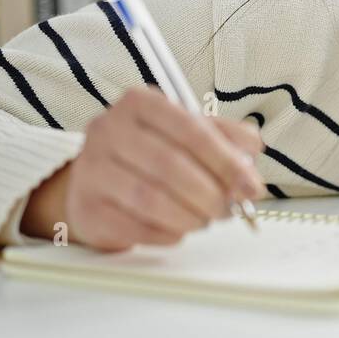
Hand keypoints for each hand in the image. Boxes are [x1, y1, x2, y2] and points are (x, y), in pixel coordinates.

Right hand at [22, 87, 265, 249]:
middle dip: (210, 194)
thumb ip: (227, 139)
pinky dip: (167, 233)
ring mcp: (91, 169)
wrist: (96, 183)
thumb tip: (252, 154)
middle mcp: (108, 130)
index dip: (226, 162)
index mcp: (140, 103)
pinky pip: (135, 227)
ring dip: (190, 216)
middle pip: (170, 166)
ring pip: (150, 199)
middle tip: (230, 210)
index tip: (251, 186)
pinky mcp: (86, 208)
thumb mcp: (190, 133)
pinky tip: (178, 230)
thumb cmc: (151, 155)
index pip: (190, 130)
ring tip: (205, 220)